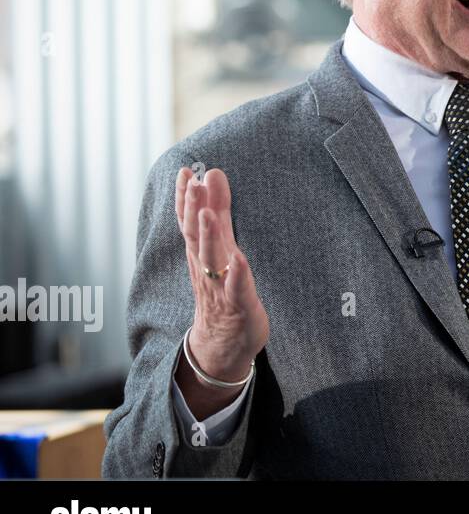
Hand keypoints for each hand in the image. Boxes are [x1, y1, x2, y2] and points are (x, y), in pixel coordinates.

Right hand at [174, 165, 269, 418]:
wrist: (222, 342)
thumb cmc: (223, 287)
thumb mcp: (220, 244)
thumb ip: (218, 209)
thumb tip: (212, 173)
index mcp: (201, 252)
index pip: (189, 221)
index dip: (185, 197)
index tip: (185, 171)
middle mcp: (205, 266)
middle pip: (195, 235)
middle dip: (193, 209)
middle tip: (193, 182)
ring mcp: (220, 286)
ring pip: (211, 259)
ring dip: (209, 236)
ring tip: (209, 213)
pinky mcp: (238, 304)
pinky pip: (236, 289)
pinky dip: (236, 274)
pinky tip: (238, 260)